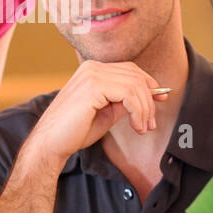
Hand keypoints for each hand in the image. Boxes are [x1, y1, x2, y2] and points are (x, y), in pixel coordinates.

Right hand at [25, 61, 169, 161]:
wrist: (50, 144)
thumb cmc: (74, 131)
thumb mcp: (106, 112)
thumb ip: (123, 101)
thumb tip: (147, 98)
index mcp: (92, 70)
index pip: (130, 69)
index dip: (149, 83)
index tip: (161, 99)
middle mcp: (92, 67)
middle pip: (136, 75)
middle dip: (149, 100)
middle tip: (151, 123)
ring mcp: (92, 75)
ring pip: (135, 85)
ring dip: (145, 109)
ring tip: (142, 128)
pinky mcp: (93, 86)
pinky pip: (129, 94)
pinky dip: (138, 112)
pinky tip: (136, 127)